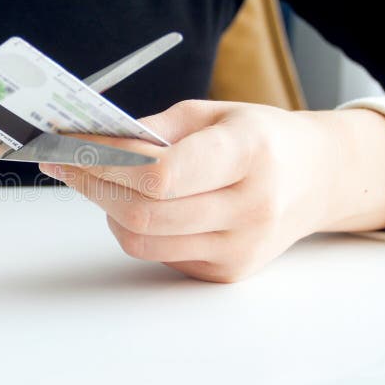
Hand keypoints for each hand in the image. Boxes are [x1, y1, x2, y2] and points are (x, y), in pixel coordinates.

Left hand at [40, 100, 384, 281]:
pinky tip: (142, 204)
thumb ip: (153, 127)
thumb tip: (92, 141)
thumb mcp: (212, 113)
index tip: (72, 147)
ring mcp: (240, 247)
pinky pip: (159, 255)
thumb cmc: (260, 138)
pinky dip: (136, 228)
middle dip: (92, 185)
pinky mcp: (228, 272)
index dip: (106, 162)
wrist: (317, 178)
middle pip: (144, 213)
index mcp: (249, 153)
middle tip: (67, 164)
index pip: (162, 173)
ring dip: (107, 210)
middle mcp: (250, 206)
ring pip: (142, 241)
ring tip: (101, 181)